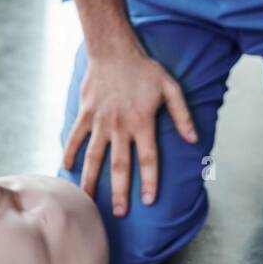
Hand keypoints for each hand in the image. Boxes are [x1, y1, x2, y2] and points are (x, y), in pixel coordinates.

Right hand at [63, 47, 197, 216]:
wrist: (113, 49)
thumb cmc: (145, 69)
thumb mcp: (171, 88)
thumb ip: (182, 116)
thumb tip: (194, 140)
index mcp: (142, 123)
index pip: (148, 159)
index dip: (149, 181)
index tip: (149, 201)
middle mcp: (120, 126)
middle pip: (120, 166)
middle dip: (120, 192)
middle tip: (119, 214)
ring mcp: (100, 122)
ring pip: (94, 158)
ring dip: (91, 181)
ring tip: (88, 200)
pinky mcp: (85, 114)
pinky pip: (76, 138)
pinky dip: (70, 153)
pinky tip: (67, 169)